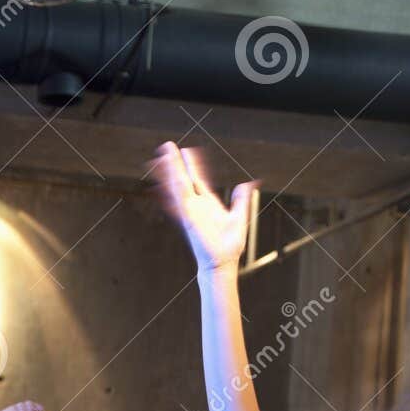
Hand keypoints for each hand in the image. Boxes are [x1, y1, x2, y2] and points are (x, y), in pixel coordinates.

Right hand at [151, 141, 255, 271]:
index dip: (192, 165)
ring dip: (170, 172)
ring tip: (162, 157)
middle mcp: (196, 206)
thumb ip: (241, 200)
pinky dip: (174, 191)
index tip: (187, 151)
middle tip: (167, 146)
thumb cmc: (228, 246)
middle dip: (174, 163)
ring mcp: (191, 212)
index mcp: (207, 204)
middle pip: (182, 179)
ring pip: (178, 187)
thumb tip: (247, 185)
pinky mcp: (190, 220)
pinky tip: (168, 181)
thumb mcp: (239, 217)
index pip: (197, 179)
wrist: (222, 263)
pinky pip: (181, 202)